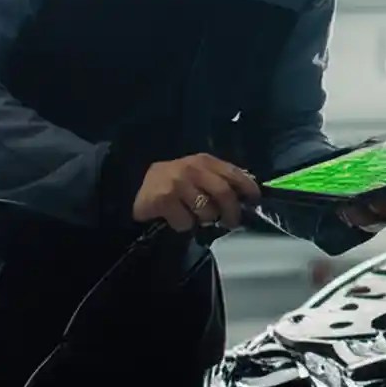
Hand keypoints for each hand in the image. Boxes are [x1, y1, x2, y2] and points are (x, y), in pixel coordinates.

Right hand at [132, 153, 260, 231]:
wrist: (131, 184)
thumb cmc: (172, 182)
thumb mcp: (197, 173)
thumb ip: (219, 178)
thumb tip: (248, 193)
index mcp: (204, 161)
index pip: (234, 174)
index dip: (248, 189)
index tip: (254, 201)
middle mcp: (192, 169)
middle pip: (224, 193)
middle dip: (232, 212)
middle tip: (232, 223)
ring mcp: (177, 184)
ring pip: (206, 211)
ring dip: (204, 219)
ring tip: (196, 217)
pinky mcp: (163, 200)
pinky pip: (185, 222)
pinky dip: (184, 226)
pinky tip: (175, 219)